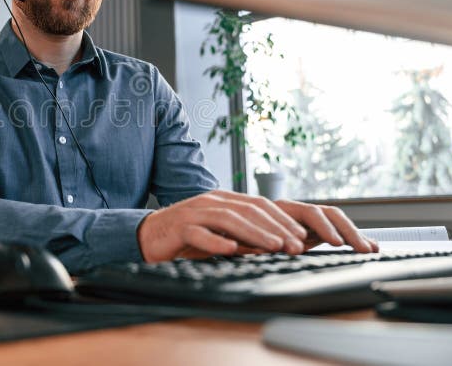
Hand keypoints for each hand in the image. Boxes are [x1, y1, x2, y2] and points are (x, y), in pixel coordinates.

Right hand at [136, 190, 378, 262]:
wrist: (148, 236)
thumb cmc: (186, 237)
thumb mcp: (219, 234)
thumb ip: (243, 235)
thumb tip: (274, 245)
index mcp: (225, 201)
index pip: (260, 206)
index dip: (283, 221)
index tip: (303, 238)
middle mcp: (212, 201)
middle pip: (250, 210)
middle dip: (277, 227)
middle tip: (297, 244)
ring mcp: (195, 212)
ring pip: (230, 219)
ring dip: (255, 233)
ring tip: (275, 246)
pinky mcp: (179, 227)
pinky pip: (200, 233)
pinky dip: (217, 241)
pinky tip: (232, 250)